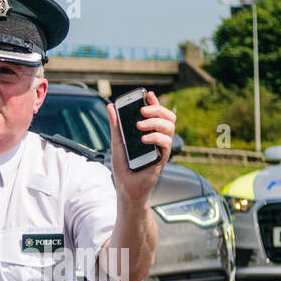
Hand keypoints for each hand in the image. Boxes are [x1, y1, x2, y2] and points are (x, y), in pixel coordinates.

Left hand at [107, 90, 175, 208]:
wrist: (126, 186)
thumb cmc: (124, 166)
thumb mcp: (117, 141)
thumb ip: (116, 124)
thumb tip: (110, 106)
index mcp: (150, 132)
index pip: (157, 113)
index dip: (155, 102)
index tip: (148, 94)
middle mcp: (158, 138)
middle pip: (168, 117)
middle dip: (157, 109)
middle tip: (142, 110)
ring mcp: (162, 148)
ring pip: (170, 127)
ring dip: (155, 122)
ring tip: (139, 125)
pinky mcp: (162, 158)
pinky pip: (166, 143)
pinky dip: (155, 137)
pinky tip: (143, 139)